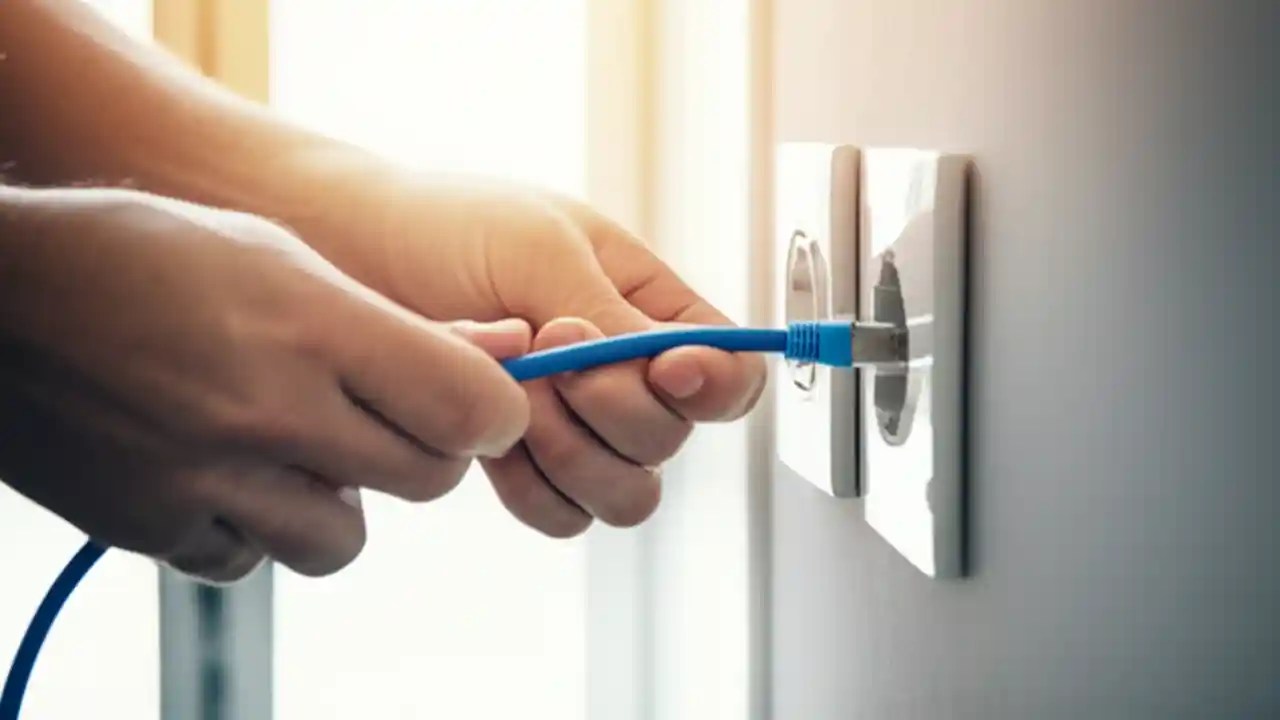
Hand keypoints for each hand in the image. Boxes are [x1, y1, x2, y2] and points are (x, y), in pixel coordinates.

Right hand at [0, 187, 529, 581]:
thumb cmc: (148, 252)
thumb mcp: (282, 255)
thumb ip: (400, 319)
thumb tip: (510, 352)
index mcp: (312, 325)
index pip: (471, 410)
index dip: (493, 412)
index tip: (475, 403)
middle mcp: (266, 411)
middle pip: (425, 481)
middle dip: (421, 451)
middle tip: (376, 412)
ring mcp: (204, 479)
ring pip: (342, 539)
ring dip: (335, 499)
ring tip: (287, 442)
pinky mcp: (150, 527)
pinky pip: (249, 559)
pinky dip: (248, 526)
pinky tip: (216, 467)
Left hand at [305, 175, 768, 536]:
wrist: (353, 252)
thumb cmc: (452, 227)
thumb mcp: (544, 251)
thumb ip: (614, 321)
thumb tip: (678, 373)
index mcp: (654, 313)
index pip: (731, 377)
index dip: (713, 388)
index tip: (662, 370)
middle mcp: (628, 380)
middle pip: (672, 442)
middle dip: (612, 406)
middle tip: (549, 347)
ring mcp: (577, 429)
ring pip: (626, 495)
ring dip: (573, 454)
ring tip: (517, 392)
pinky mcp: (523, 465)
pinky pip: (562, 515)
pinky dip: (532, 487)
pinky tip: (492, 436)